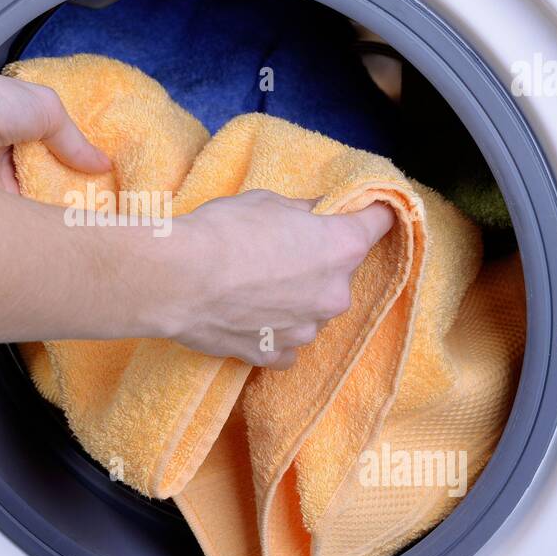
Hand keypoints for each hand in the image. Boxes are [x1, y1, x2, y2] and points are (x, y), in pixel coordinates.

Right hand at [162, 192, 393, 367]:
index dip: (369, 212)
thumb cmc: (222, 232)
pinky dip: (273, 331)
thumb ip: (301, 211)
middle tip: (279, 249)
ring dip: (295, 298)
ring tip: (254, 285)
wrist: (177, 279)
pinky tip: (249, 316)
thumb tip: (314, 213)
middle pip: (342, 272)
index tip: (361, 210)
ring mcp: (306, 329)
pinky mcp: (275, 354)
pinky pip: (285, 344)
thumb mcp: (265, 201)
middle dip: (318, 261)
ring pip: (313, 310)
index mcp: (341, 247)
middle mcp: (334, 293)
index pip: (378, 222)